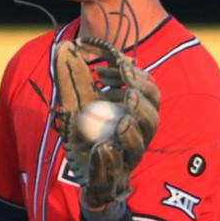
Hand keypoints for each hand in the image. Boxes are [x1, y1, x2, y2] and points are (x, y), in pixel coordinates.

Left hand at [53, 37, 159, 209]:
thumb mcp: (75, 102)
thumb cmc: (85, 135)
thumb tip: (66, 46)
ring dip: (132, 130)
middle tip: (128, 91)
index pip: (149, 92)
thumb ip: (73, 76)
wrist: (82, 172)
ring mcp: (126, 156)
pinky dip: (109, 156)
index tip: (118, 64)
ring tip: (122, 120)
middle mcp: (136, 135)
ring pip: (140, 144)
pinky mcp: (111, 174)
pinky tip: (101, 146)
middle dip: (143, 103)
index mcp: (134, 114)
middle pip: (153, 119)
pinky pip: (116, 167)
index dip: (138, 77)